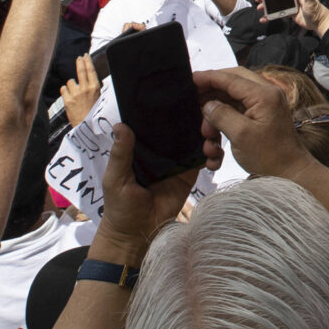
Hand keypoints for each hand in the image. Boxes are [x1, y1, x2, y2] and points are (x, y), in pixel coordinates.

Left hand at [61, 54, 101, 128]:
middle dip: (80, 62)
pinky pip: (63, 89)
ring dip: (72, 86)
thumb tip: (92, 80)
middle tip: (79, 58)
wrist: (87, 128)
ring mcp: (75, 94)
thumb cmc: (94, 114)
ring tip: (75, 93)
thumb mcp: (100, 99)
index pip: (91, 70)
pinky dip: (65, 92)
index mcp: (95, 88)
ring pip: (70, 81)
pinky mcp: (67, 100)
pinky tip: (69, 97)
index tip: (85, 55)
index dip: (88, 61)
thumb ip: (94, 89)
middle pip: (81, 70)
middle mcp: (85, 89)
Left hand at [91, 121, 199, 261]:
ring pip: (196, 140)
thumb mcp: (115, 178)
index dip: (170, 109)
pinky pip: (203, 160)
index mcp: (141, 146)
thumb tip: (120, 124)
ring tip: (211, 139)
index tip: (187, 94)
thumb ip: (120, 153)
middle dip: (196, 119)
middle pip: (181, 128)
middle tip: (207, 117)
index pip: (157, 122)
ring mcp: (176, 161)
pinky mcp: (189, 175)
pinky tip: (212, 156)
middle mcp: (161, 150)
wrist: (136, 234)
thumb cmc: (119, 205)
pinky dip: (212, 155)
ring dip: (207, 135)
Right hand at [195, 66, 308, 179]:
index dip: (209, 77)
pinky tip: (215, 150)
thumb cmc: (269, 156)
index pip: (231, 78)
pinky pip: (236, 116)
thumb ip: (222, 115)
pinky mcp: (258, 119)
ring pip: (231, 102)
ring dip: (215, 118)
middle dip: (211, 96)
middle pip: (231, 85)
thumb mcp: (241, 135)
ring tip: (207, 137)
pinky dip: (223, 128)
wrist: (290, 174)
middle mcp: (265, 95)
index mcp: (264, 94)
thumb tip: (207, 105)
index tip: (191, 79)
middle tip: (194, 105)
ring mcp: (262, 107)